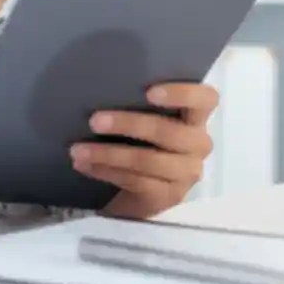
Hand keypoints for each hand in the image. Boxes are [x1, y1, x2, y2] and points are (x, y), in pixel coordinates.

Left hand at [71, 83, 218, 219]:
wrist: (142, 190)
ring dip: (107, 154)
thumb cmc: (142, 140)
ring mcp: (186, 173)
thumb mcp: (146, 119)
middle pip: (168, 132)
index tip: (149, 92)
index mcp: (196, 118)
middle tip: (94, 121)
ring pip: (147, 160)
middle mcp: (198, 144)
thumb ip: (138, 104)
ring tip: (77, 150)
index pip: (206, 99)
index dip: (182, 94)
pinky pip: (135, 181)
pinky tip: (84, 165)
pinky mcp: (169, 196)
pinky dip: (105, 171)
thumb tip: (100, 87)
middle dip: (128, 124)